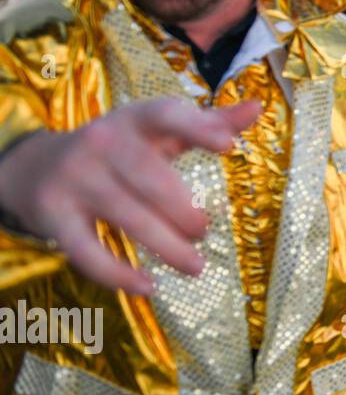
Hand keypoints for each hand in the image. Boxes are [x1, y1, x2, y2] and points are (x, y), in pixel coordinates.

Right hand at [0, 98, 261, 294]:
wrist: (37, 166)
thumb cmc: (121, 148)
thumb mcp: (159, 132)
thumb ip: (209, 124)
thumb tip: (258, 107)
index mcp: (135, 120)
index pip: (166, 116)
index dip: (197, 129)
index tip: (228, 147)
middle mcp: (103, 144)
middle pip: (151, 178)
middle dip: (183, 210)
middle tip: (203, 232)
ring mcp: (75, 179)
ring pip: (126, 216)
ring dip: (165, 246)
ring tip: (195, 266)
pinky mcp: (54, 215)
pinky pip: (86, 250)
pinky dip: (117, 274)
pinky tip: (148, 287)